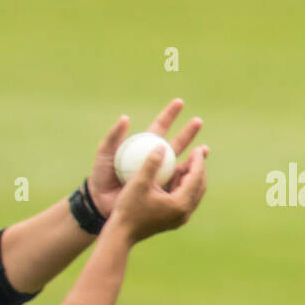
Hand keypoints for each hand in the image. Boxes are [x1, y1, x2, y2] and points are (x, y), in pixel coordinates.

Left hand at [85, 99, 203, 215]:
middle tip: (198, 122)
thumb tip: (125, 118)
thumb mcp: (105, 154)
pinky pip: (175, 184)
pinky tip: (196, 175)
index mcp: (142, 147)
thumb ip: (113, 137)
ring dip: (193, 157)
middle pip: (174, 143)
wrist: (100, 201)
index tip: (180, 103)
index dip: (169, 115)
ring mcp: (158, 174)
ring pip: (180, 164)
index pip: (159, 127)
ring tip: (205, 150)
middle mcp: (153, 159)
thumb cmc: (100, 176)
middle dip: (188, 133)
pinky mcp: (160, 190)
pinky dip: (186, 179)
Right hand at [108, 143, 208, 245]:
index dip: (198, 160)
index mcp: (179, 203)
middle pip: (200, 185)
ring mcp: (180, 218)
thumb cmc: (128, 209)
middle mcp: (184, 213)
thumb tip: (161, 146)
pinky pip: (186, 199)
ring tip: (186, 163)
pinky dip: (184, 186)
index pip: (196, 177)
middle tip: (196, 153)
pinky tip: (175, 177)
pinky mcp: (174, 220)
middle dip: (199, 168)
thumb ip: (151, 163)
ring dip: (192, 177)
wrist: (121, 234)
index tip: (198, 147)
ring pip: (194, 193)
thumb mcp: (138, 182)